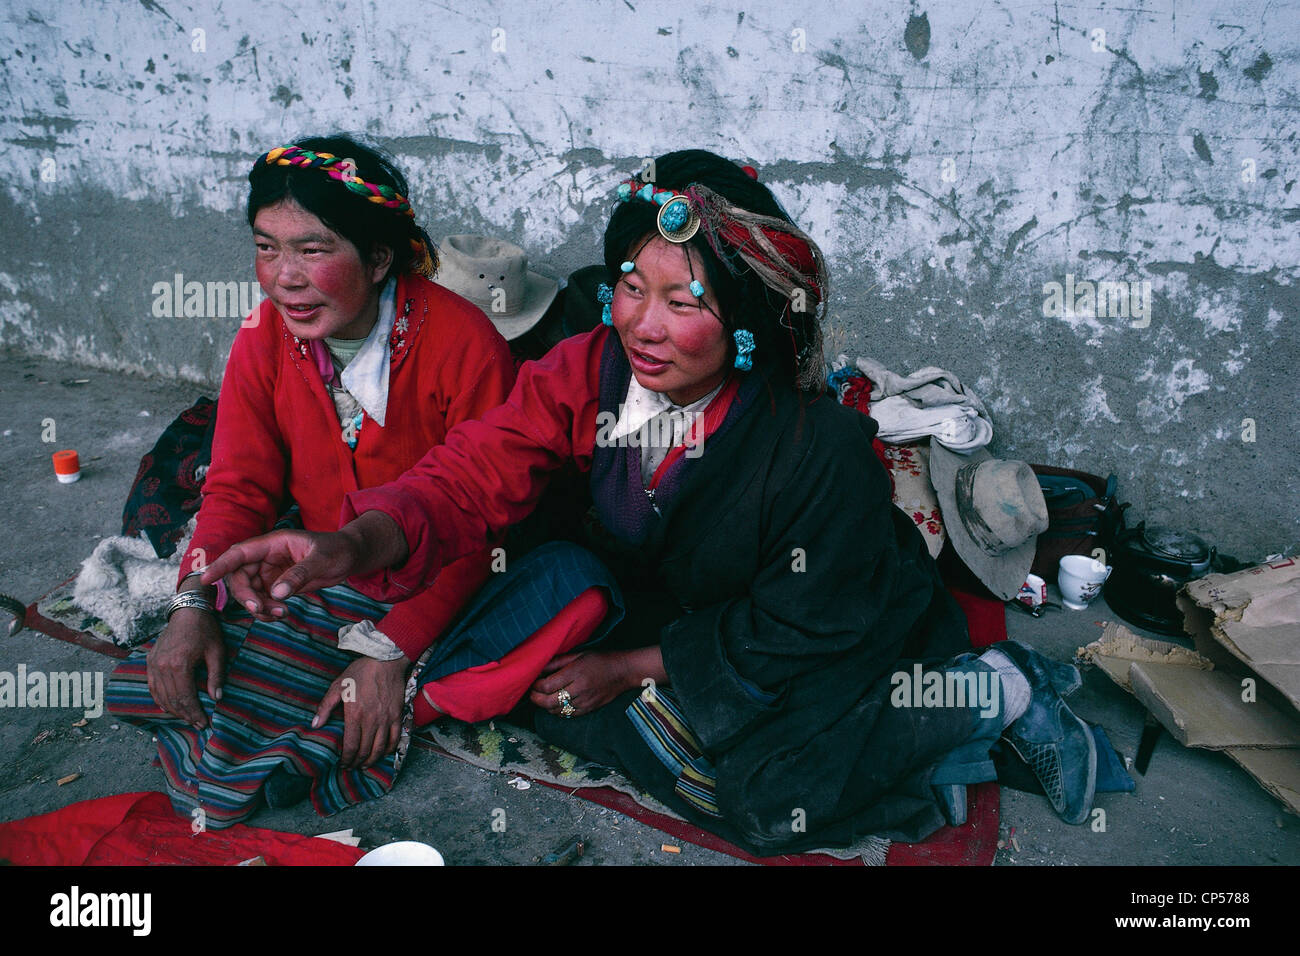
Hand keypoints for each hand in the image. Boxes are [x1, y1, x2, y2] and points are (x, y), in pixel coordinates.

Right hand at [147, 609, 224, 729]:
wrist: (187, 611)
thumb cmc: (206, 630)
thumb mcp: (217, 652)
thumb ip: (216, 676)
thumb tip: (217, 698)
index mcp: (179, 664)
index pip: (185, 698)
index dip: (194, 713)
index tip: (204, 723)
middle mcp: (162, 666)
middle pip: (172, 700)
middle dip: (186, 715)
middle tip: (198, 724)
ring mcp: (153, 664)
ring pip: (161, 696)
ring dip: (173, 710)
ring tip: (187, 718)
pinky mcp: (150, 661)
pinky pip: (152, 686)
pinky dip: (160, 699)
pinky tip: (169, 707)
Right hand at [201, 529, 361, 617]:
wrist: (351, 556)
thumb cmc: (338, 549)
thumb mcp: (321, 560)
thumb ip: (299, 574)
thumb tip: (276, 593)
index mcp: (273, 543)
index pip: (239, 553)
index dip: (220, 565)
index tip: (206, 579)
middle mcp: (267, 558)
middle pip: (240, 577)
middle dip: (246, 596)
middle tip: (261, 610)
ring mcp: (271, 573)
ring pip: (251, 593)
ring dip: (258, 607)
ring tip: (280, 614)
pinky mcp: (278, 586)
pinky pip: (263, 600)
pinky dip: (267, 610)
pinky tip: (281, 614)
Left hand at [312, 656, 409, 769]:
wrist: (386, 660)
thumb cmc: (360, 672)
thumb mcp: (338, 686)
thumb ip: (325, 706)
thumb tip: (315, 724)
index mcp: (355, 714)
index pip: (351, 746)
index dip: (346, 759)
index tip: (343, 764)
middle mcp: (372, 720)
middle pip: (365, 750)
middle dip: (357, 762)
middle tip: (352, 766)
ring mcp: (386, 719)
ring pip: (380, 748)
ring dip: (372, 760)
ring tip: (365, 765)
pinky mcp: (398, 715)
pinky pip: (395, 738)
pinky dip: (389, 749)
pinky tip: (383, 753)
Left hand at [528, 651, 634, 717]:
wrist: (623, 672)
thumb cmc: (600, 660)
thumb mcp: (578, 655)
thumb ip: (557, 662)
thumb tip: (538, 668)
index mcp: (575, 673)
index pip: (547, 685)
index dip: (536, 686)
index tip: (533, 682)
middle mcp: (580, 689)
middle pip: (549, 702)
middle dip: (536, 699)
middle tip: (532, 694)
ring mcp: (585, 701)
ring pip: (557, 710)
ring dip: (546, 706)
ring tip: (543, 697)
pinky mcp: (589, 709)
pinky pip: (568, 715)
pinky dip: (558, 711)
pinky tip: (556, 704)